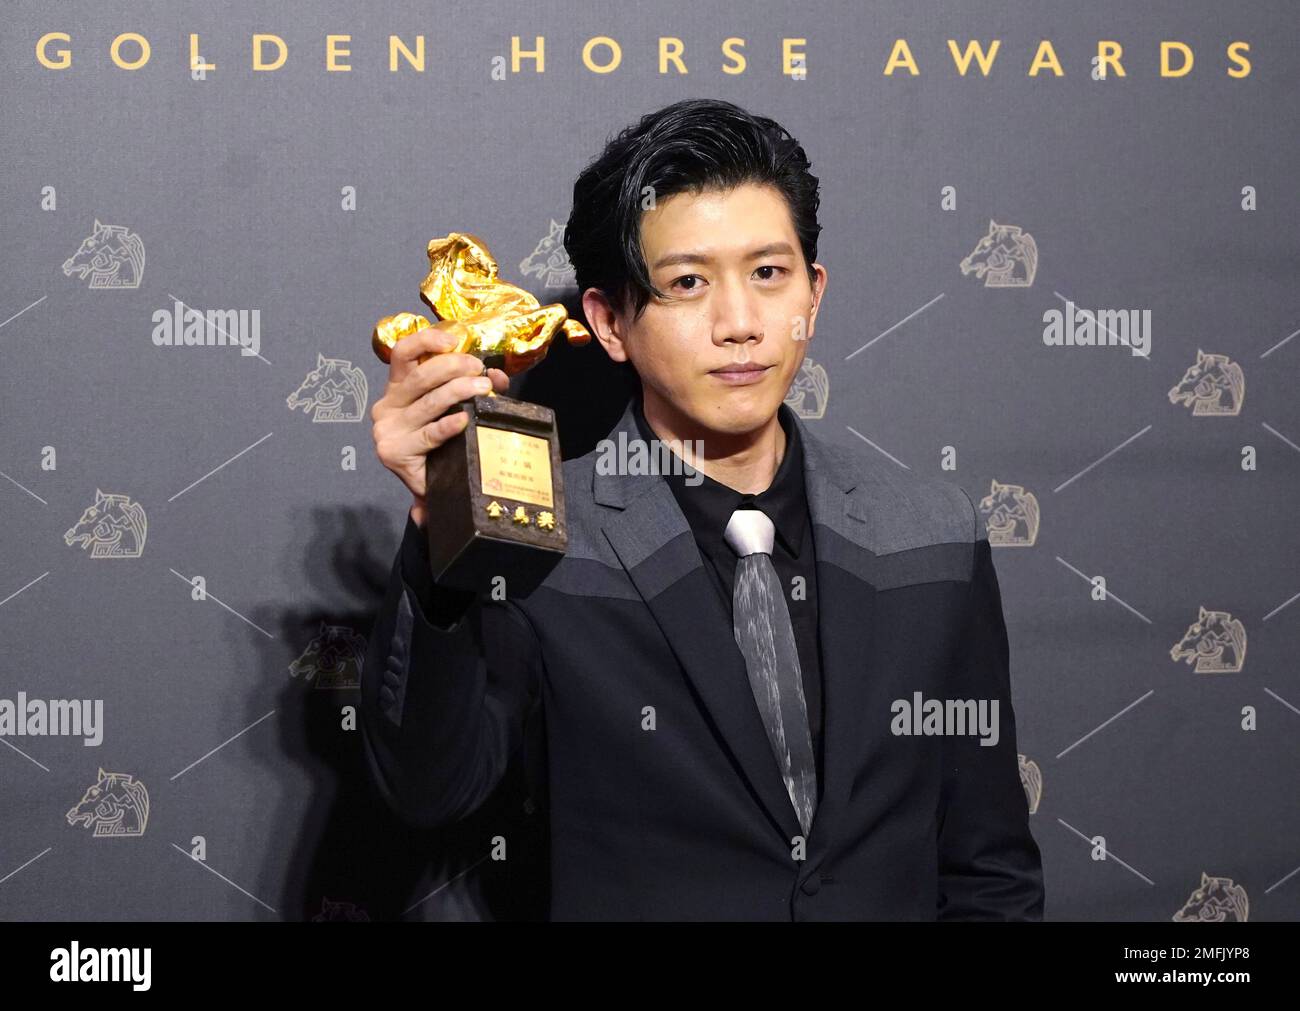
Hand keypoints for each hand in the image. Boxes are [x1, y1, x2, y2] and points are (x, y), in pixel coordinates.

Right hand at [370, 322, 509, 527]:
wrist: (427, 486)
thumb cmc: (439, 444)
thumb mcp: (452, 409)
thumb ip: (473, 389)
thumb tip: (498, 376)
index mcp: (397, 388)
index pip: (402, 353)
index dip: (426, 340)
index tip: (454, 340)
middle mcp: (388, 405)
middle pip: (421, 376)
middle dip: (455, 367)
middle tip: (480, 371)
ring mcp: (389, 430)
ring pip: (429, 402)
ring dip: (460, 391)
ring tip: (483, 389)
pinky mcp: (395, 452)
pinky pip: (429, 434)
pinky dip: (449, 425)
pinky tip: (465, 420)